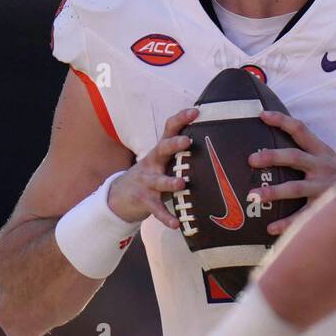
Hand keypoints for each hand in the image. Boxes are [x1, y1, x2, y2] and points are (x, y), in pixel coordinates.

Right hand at [108, 108, 198, 229]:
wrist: (119, 196)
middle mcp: (153, 162)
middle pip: (162, 149)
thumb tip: (216, 144)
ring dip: (170, 182)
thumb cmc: (152, 175)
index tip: (196, 111)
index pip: (169, 129)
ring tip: (182, 184)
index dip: (181, 119)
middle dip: (174, 144)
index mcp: (160, 151)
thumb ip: (182, 154)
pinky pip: (156, 209)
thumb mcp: (164, 162)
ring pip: (159, 181)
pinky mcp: (144, 200)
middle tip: (188, 141)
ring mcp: (147, 181)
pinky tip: (176, 224)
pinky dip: (166, 217)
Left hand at [249, 111, 335, 234]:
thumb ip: (303, 148)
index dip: (282, 121)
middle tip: (252, 159)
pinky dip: (287, 223)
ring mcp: (322, 187)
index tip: (262, 116)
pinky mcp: (323, 206)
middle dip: (273, 157)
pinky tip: (271, 228)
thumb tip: (272, 137)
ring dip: (274, 191)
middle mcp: (321, 166)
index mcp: (320, 150)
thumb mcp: (323, 155)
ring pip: (296, 188)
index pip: (300, 130)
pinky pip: (303, 215)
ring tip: (253, 195)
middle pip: (295, 158)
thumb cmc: (331, 171)